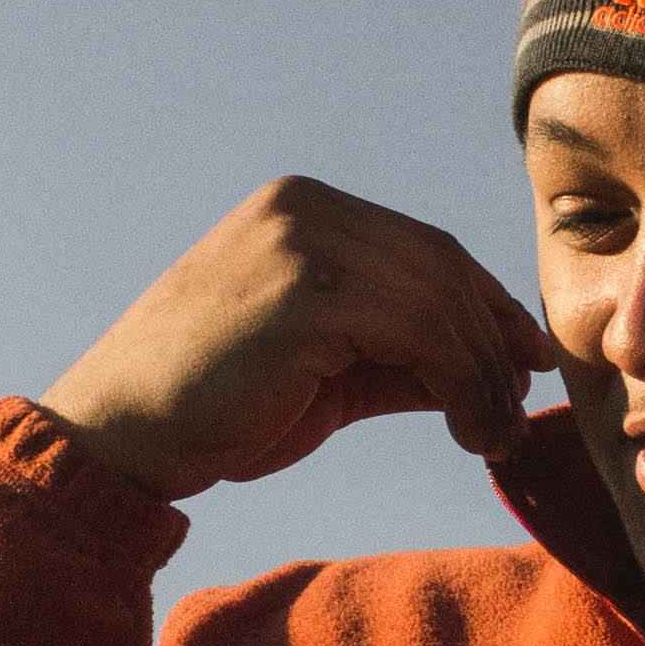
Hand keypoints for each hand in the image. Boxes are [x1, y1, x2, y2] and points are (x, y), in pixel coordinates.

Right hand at [38, 179, 555, 501]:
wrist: (118, 437)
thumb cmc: (210, 409)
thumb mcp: (322, 364)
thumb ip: (395, 349)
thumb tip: (494, 367)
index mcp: (300, 208)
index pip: (425, 245)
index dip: (486, 302)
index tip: (526, 357)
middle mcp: (304, 209)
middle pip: (441, 266)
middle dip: (495, 339)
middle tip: (520, 404)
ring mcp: (303, 245)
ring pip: (440, 301)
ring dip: (483, 375)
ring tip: (493, 437)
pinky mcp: (307, 296)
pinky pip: (422, 335)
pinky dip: (461, 387)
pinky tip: (466, 431)